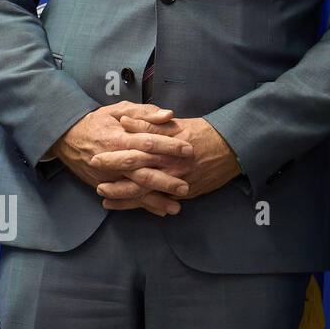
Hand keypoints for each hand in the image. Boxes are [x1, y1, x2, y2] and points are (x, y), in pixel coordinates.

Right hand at [51, 102, 192, 198]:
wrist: (67, 138)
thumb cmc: (98, 121)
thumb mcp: (118, 109)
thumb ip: (144, 113)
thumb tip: (169, 115)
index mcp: (119, 138)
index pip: (147, 142)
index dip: (169, 146)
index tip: (189, 149)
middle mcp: (114, 159)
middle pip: (142, 171)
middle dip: (165, 180)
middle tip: (186, 186)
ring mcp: (109, 176)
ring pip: (134, 190)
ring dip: (155, 200)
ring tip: (176, 207)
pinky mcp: (105, 186)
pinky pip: (125, 198)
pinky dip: (142, 206)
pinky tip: (160, 211)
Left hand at [91, 114, 240, 209]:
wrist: (233, 149)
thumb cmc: (204, 133)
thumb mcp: (177, 123)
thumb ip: (150, 123)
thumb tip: (125, 121)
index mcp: (167, 144)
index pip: (136, 147)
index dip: (115, 153)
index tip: (97, 154)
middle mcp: (171, 163)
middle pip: (137, 171)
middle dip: (114, 176)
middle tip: (95, 178)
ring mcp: (178, 180)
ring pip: (146, 191)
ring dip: (123, 196)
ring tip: (104, 197)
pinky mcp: (185, 192)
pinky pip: (161, 201)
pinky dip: (143, 205)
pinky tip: (128, 207)